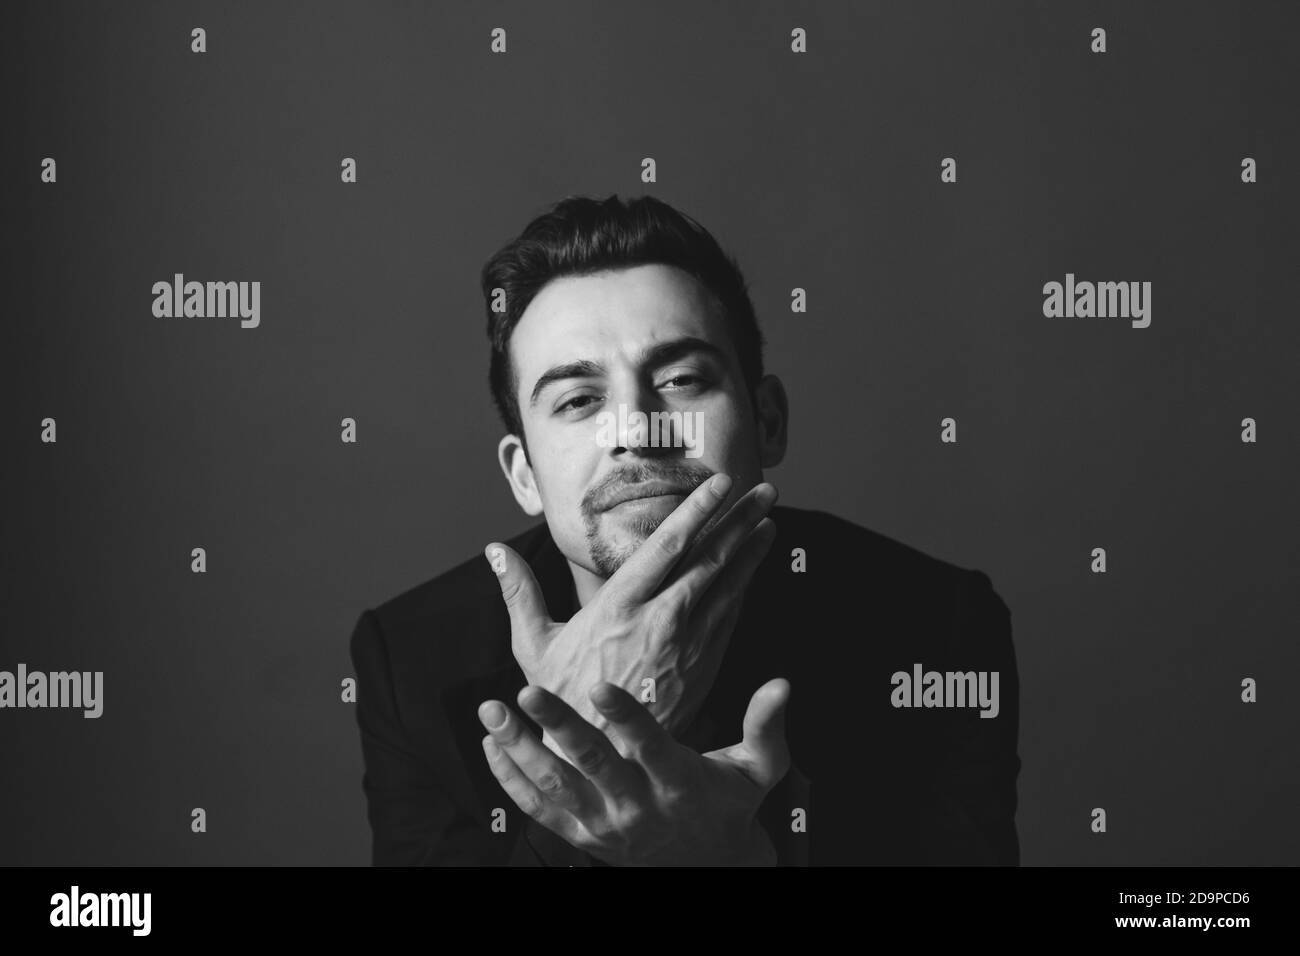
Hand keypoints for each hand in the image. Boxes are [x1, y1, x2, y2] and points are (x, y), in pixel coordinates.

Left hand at [478, 678, 791, 865]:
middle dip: (558, 727)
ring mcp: (602, 824)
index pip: (649, 746)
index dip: (624, 717)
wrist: (706, 869)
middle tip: (528, 691)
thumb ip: (766, 726)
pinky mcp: (580, 836)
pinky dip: (510, 780)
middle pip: (592, 765)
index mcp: (677, 782)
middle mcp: (636, 805)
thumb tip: (782, 684)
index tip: (600, 686)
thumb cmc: (730, 805)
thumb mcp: (759, 771)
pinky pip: (538, 810)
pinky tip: (491, 743)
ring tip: (492, 710)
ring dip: (519, 748)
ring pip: (554, 786)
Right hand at [485, 474, 776, 753]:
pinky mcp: (701, 668)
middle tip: (764, 492)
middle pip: (709, 559)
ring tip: (768, 520)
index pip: (667, 545)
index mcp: (617, 606)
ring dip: (751, 551)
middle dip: (739, 521)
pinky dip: (744, 588)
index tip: (720, 483)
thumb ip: (519, 592)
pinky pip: (728, 619)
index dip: (698, 510)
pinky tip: (754, 568)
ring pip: (727, 587)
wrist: (598, 761)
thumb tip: (494, 549)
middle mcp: (658, 621)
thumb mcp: (532, 646)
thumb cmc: (560, 701)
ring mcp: (685, 645)